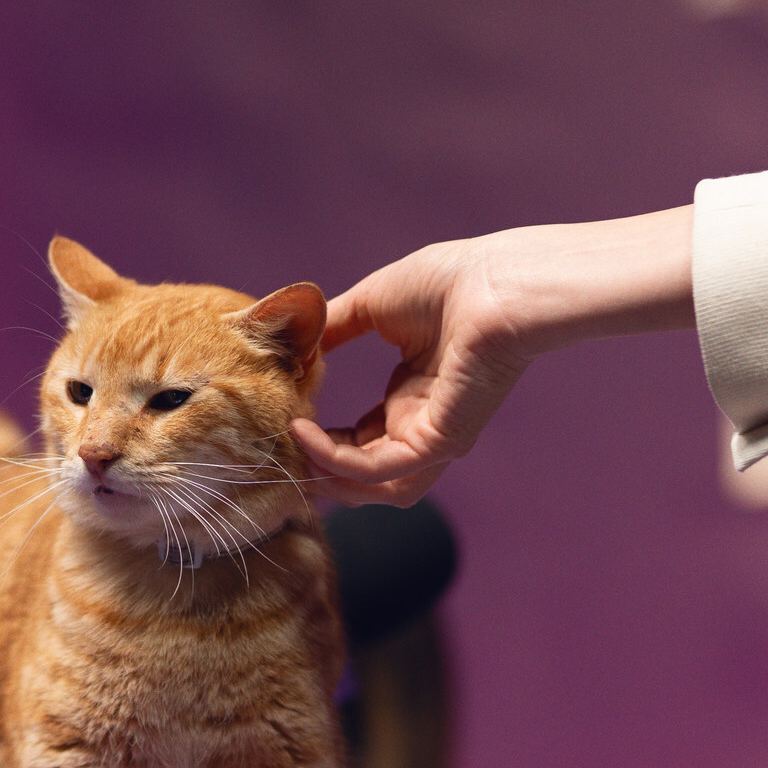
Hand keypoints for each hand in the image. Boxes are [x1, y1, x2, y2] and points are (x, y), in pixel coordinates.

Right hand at [293, 236, 537, 505]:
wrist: (491, 281)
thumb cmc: (447, 283)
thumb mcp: (370, 304)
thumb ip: (331, 329)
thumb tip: (290, 344)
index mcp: (412, 395)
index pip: (358, 439)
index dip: (318, 439)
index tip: (282, 421)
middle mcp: (421, 423)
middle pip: (360, 472)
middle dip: (316, 469)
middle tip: (275, 452)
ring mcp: (433, 438)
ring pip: (370, 485)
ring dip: (324, 478)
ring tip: (286, 453)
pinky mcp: (440, 442)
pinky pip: (377, 468)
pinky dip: (335, 459)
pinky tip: (303, 432)